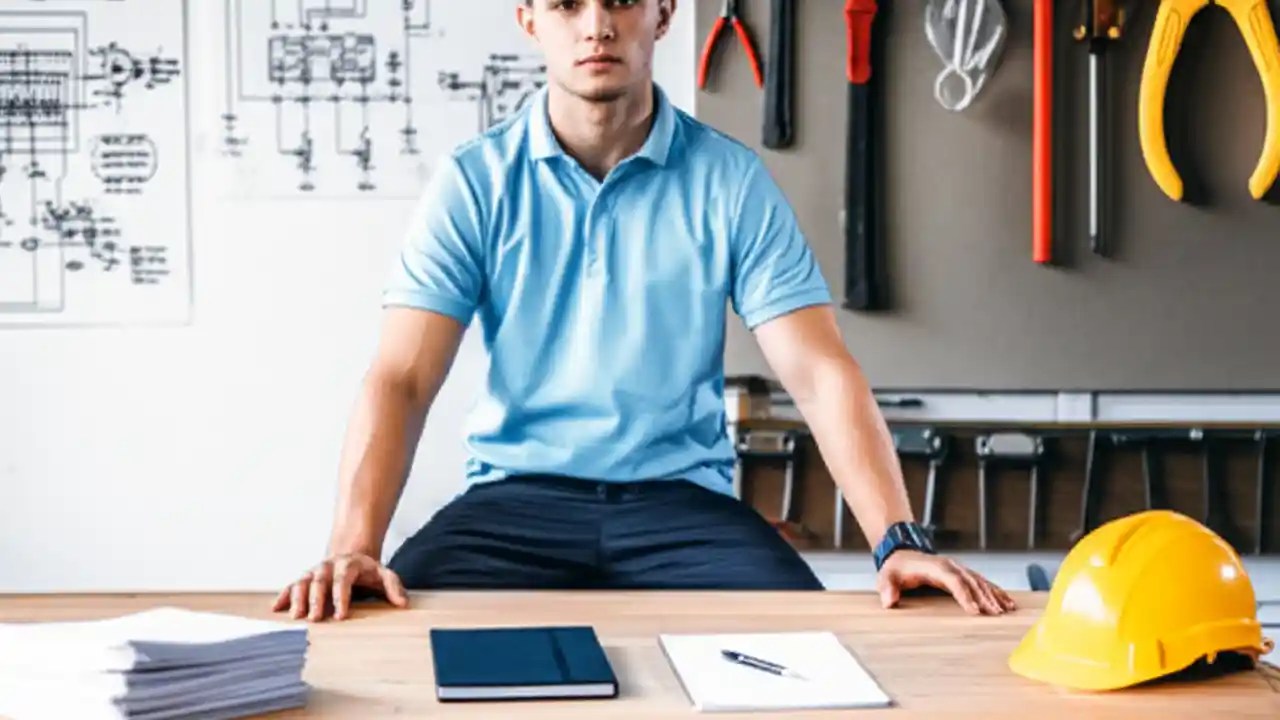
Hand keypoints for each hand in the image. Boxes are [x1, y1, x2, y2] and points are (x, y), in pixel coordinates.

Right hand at [272, 551, 408, 621]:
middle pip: (319, 581)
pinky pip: (292, 585)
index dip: (341, 597)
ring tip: (295, 617)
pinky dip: (284, 595)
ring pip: (302, 581)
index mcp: (349, 564)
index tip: (340, 616)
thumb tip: (402, 604)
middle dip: (316, 600)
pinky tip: (277, 609)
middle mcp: (328, 566)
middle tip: (313, 619)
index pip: (343, 580)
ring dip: (297, 598)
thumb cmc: (369, 571)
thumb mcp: (385, 574)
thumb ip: (394, 587)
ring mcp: (315, 571)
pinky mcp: (305, 578)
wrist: (352, 555)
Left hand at [876, 551, 1015, 614]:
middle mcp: (951, 566)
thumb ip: (887, 588)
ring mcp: (959, 569)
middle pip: (971, 581)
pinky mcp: (963, 575)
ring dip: (994, 595)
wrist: (902, 555)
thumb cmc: (896, 569)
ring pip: (980, 582)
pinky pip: (982, 583)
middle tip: (996, 614)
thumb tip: (888, 602)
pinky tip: (1007, 602)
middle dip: (985, 598)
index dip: (964, 594)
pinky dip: (995, 592)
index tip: (974, 610)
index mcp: (935, 567)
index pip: (953, 581)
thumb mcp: (886, 576)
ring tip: (1007, 610)